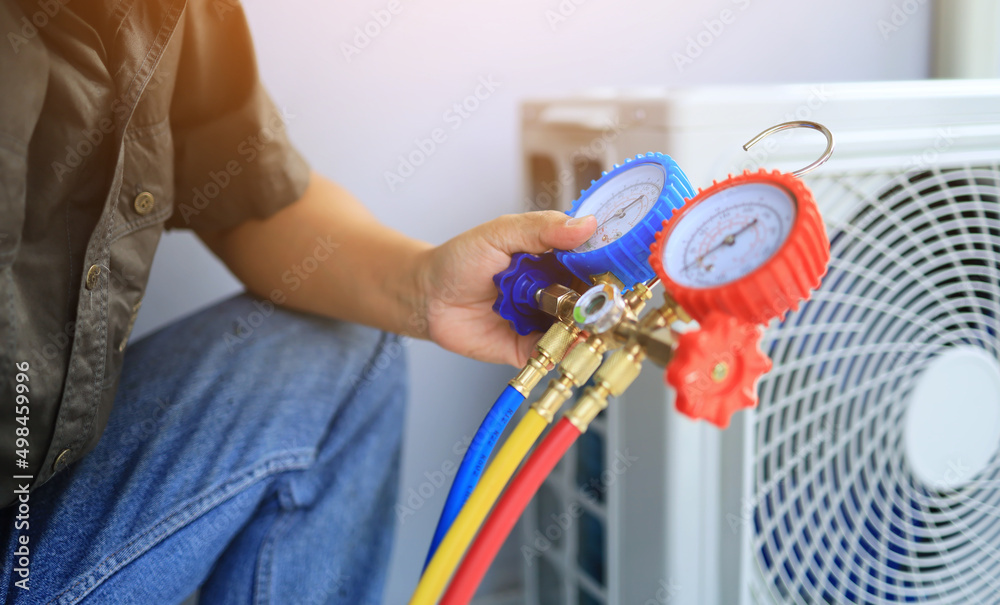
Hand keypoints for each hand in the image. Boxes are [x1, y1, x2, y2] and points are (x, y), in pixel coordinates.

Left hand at [416, 212, 596, 366]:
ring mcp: (544, 320)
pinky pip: (556, 353)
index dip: (611, 264)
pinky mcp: (530, 347)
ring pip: (580, 327)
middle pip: (593, 298)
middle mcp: (555, 290)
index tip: (626, 266)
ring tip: (595, 322)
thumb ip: (542, 228)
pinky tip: (572, 343)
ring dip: (591, 327)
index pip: (593, 260)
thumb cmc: (460, 260)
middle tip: (612, 300)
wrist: (426, 296)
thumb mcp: (500, 233)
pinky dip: (567, 351)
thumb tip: (586, 225)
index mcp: (554, 258)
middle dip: (606, 301)